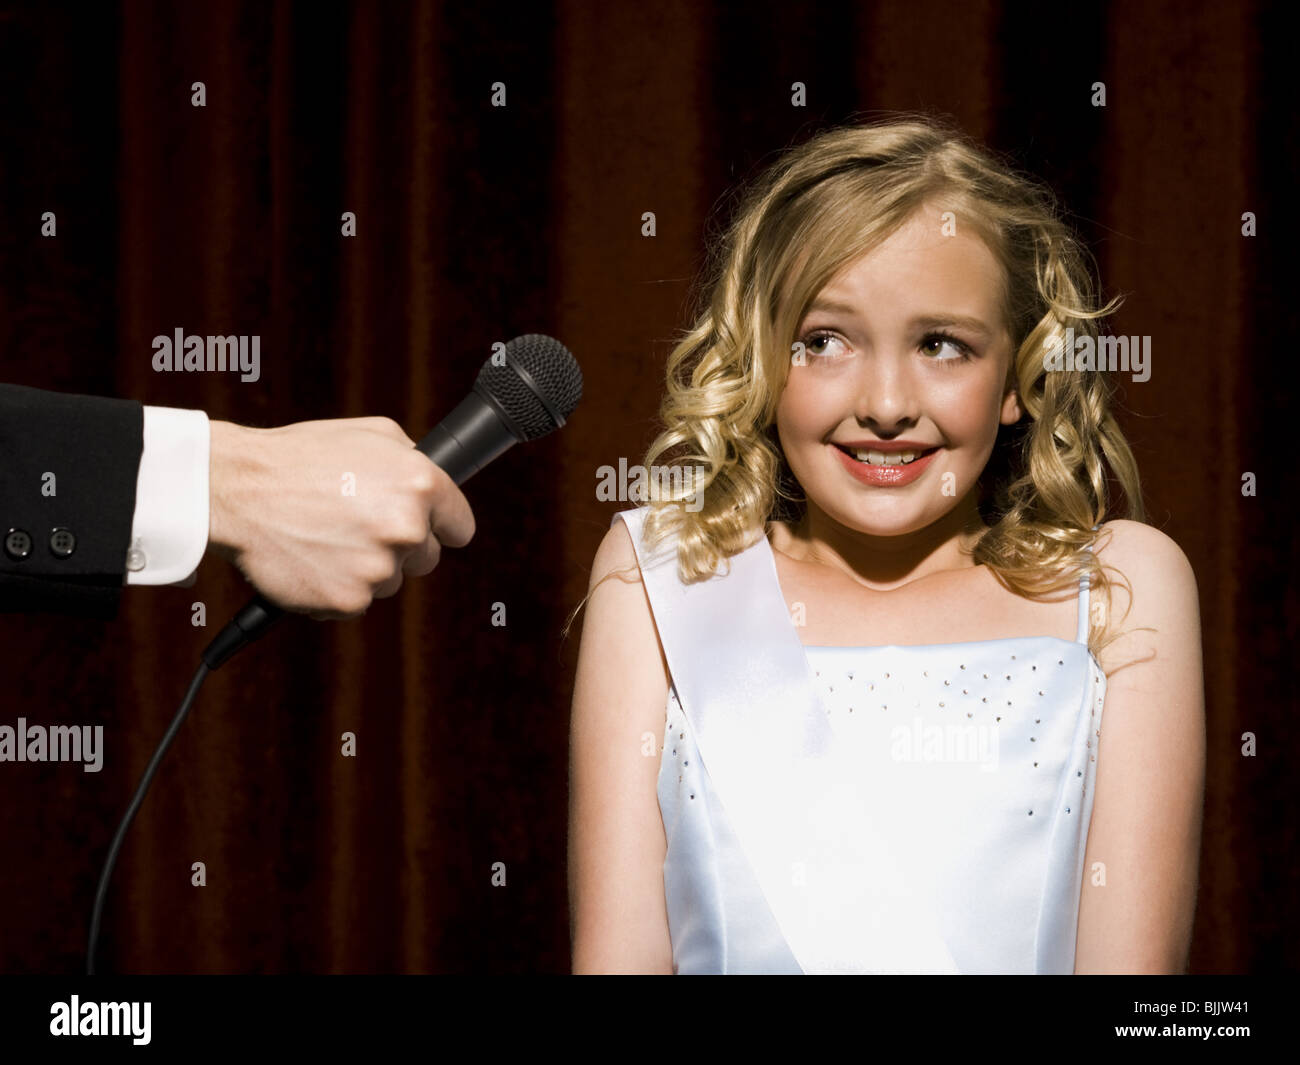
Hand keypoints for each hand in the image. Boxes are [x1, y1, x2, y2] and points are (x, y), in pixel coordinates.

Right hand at [207, 416, 474, 618]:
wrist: (239, 488)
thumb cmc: (300, 457)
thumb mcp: (372, 435)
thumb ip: (414, 460)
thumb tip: (435, 483)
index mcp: (420, 485)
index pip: (460, 526)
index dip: (443, 526)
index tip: (433, 529)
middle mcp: (407, 527)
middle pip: (428, 558)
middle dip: (400, 546)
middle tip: (358, 525)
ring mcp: (379, 567)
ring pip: (390, 580)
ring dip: (366, 566)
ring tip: (327, 535)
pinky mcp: (349, 599)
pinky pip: (357, 600)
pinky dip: (338, 586)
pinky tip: (314, 558)